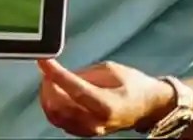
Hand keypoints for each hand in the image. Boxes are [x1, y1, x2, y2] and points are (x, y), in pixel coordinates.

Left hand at [36, 59, 174, 136]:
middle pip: (59, 107)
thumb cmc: (133, 86)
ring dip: (47, 97)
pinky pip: (60, 122)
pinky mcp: (85, 132)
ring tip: (51, 81)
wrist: (147, 107)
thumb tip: (61, 73)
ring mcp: (90, 130)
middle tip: (47, 70)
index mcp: (106, 104)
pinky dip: (53, 107)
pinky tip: (56, 94)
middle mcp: (97, 121)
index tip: (44, 61)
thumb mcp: (111, 70)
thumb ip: (84, 73)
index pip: (74, 89)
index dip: (55, 73)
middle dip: (48, 85)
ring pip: (55, 116)